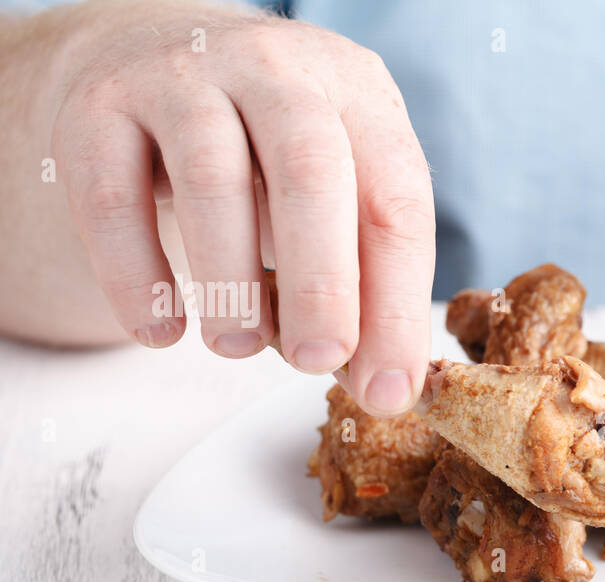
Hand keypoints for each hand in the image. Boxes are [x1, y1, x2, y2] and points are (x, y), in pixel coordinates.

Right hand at [49, 1, 434, 414]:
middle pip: (312, 172)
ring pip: (213, 178)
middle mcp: (275, 70)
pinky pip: (113, 198)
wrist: (153, 58)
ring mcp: (183, 78)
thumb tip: (381, 386)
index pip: (396, 201)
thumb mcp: (335, 194)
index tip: (389, 390)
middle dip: (322, 283)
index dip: (397, 305)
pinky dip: (136, 275)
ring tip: (239, 348)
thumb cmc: (269, 155)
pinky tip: (161, 331)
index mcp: (356, 93)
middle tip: (317, 363)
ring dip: (231, 281)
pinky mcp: (99, 106)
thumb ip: (362, 282)